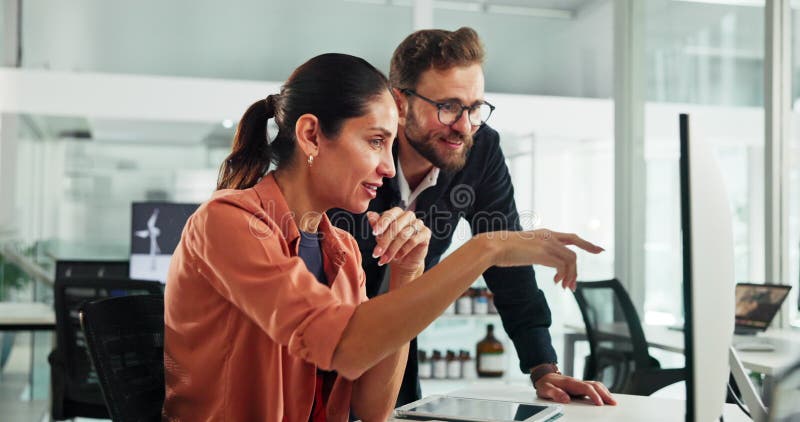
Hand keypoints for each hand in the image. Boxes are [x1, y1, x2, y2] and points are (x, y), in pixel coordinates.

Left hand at [367, 208, 429, 274]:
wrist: (404, 260)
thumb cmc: (391, 245)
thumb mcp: (381, 236)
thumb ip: (376, 225)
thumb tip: (369, 214)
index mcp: (397, 213)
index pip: (389, 215)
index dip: (381, 224)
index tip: (374, 233)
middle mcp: (408, 216)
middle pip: (396, 226)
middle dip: (384, 241)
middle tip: (376, 253)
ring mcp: (418, 223)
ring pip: (403, 235)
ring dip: (392, 249)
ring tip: (385, 258)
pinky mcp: (426, 233)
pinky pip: (414, 240)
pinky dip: (404, 250)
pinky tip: (397, 256)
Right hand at [476, 229, 602, 290]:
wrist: (493, 246)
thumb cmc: (501, 249)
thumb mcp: (521, 248)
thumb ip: (530, 250)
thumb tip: (528, 255)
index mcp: (544, 233)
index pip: (569, 237)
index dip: (584, 242)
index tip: (597, 248)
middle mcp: (549, 236)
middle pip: (575, 244)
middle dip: (589, 248)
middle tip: (600, 253)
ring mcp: (547, 244)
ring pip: (571, 259)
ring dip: (572, 275)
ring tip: (566, 287)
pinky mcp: (545, 254)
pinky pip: (563, 266)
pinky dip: (564, 276)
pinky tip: (557, 283)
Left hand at [533, 373, 616, 405]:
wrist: (544, 376)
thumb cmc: (545, 384)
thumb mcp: (546, 389)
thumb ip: (555, 393)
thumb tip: (566, 399)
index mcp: (570, 383)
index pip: (586, 387)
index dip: (594, 395)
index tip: (600, 403)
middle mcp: (577, 382)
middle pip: (595, 385)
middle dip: (605, 394)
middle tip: (613, 403)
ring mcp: (579, 384)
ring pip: (596, 385)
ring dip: (605, 392)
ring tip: (612, 401)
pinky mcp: (580, 387)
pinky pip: (594, 387)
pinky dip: (602, 391)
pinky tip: (605, 397)